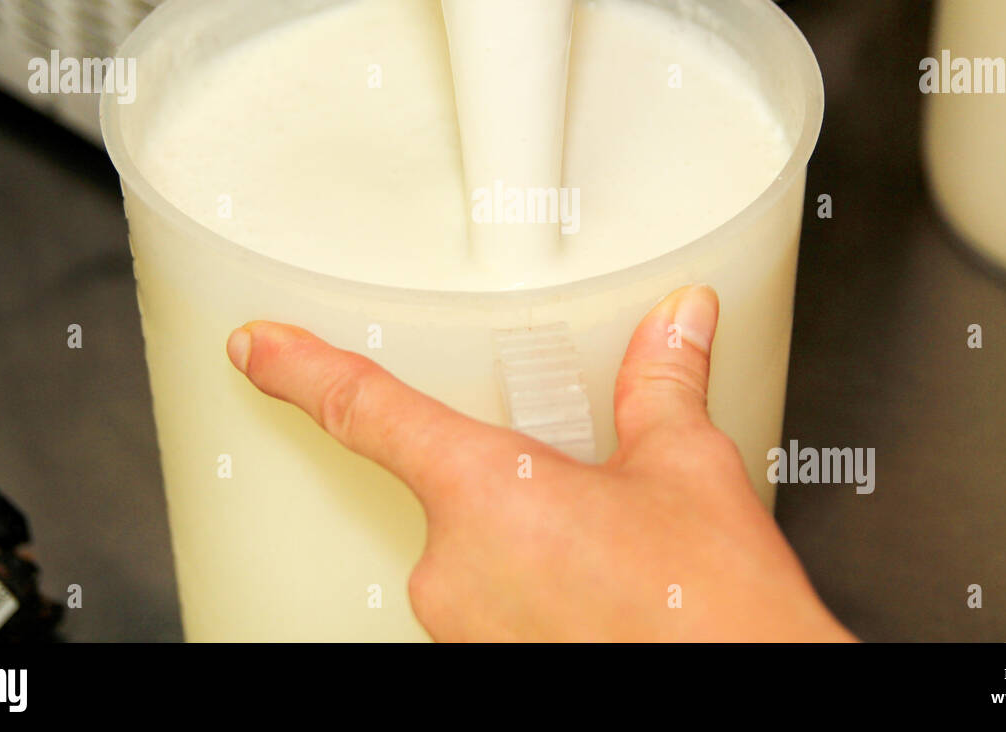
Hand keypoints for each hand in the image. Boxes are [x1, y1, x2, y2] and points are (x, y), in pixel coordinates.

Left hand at [225, 284, 852, 641]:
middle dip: (507, 476)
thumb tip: (676, 322)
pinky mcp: (484, 665)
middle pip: (446, 484)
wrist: (748, 683)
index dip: (302, 370)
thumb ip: (660, 384)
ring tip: (609, 550)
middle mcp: (453, 569)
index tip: (257, 347)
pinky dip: (529, 582)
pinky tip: (594, 587)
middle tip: (582, 489)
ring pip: (471, 549)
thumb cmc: (715, 613)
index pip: (366, 410)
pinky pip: (487, 602)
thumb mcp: (687, 471)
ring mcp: (463, 631)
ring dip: (523, 533)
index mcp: (487, 493)